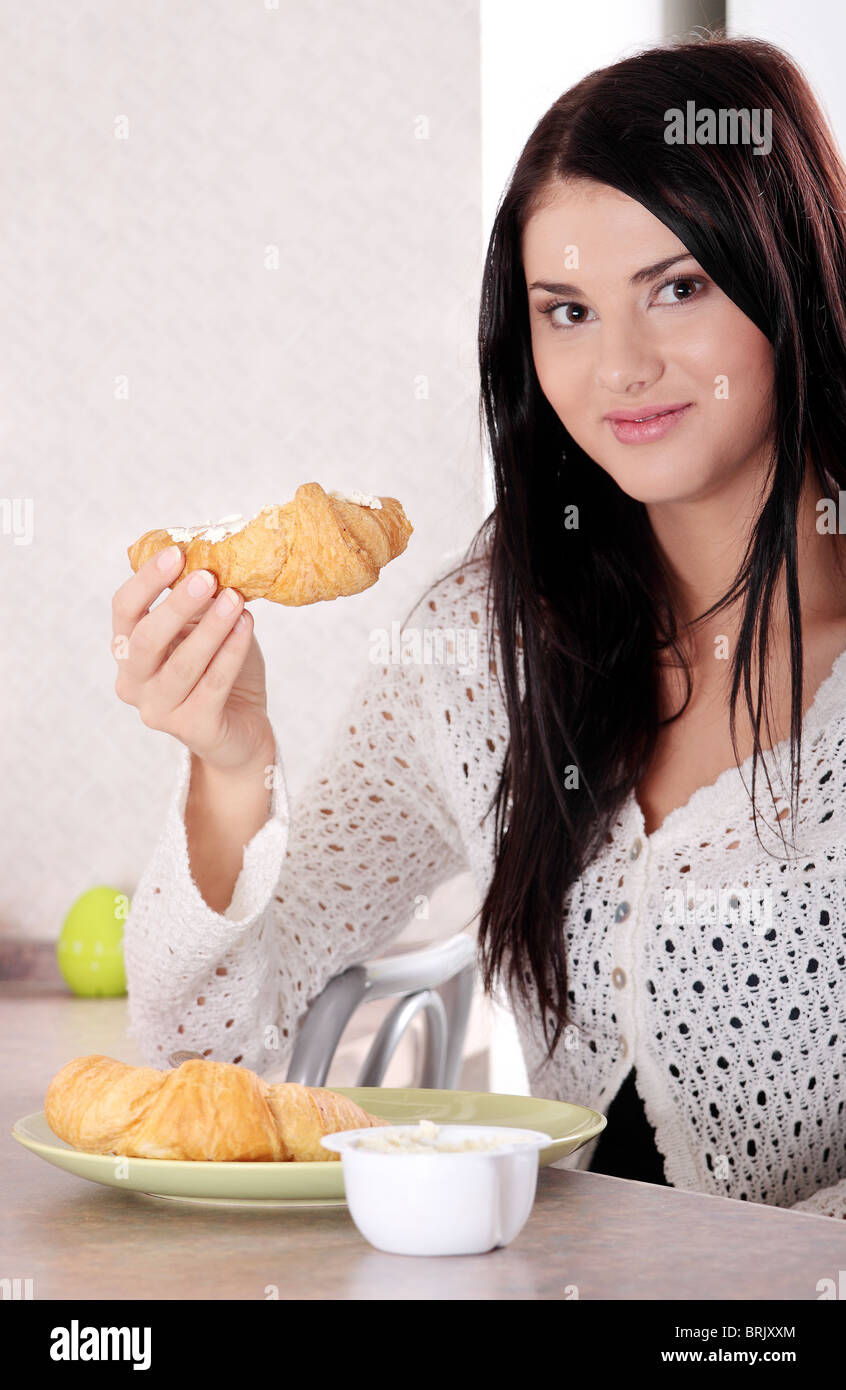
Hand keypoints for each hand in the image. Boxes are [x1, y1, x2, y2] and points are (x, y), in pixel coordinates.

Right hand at [112, 545, 273, 774]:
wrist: (243, 726)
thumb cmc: (219, 670)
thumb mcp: (204, 628)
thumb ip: (200, 600)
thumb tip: (214, 556)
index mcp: (129, 651)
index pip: (124, 610)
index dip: (146, 581)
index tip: (176, 552)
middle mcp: (134, 683)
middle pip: (146, 640)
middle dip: (176, 605)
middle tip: (207, 577)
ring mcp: (159, 710)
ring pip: (182, 665)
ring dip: (211, 629)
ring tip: (236, 599)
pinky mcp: (193, 729)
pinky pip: (213, 686)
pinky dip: (231, 652)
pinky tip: (247, 626)